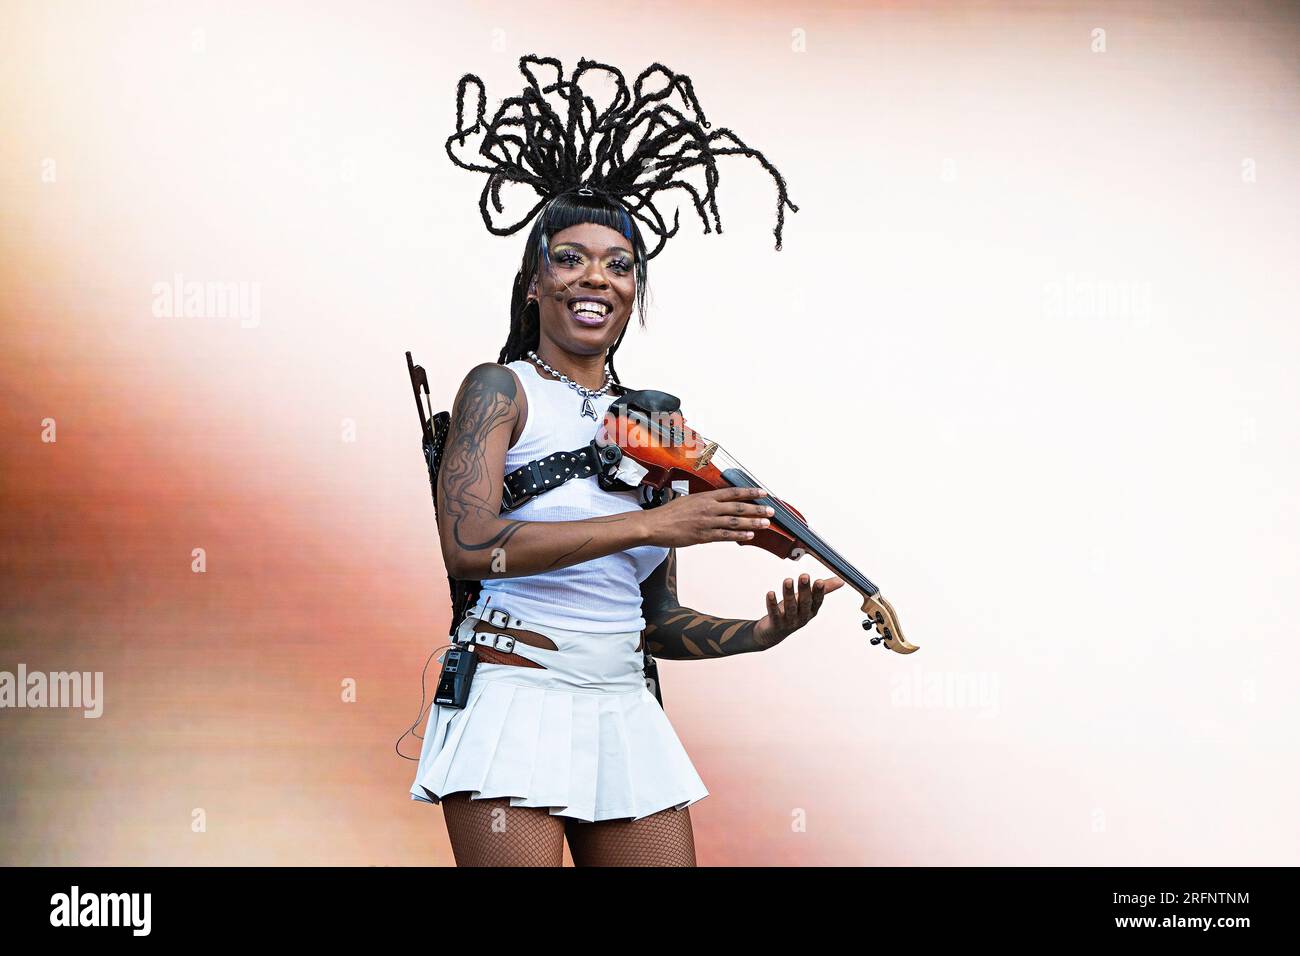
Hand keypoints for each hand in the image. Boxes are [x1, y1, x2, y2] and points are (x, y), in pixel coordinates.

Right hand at [638, 486, 774, 548]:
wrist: (654, 525)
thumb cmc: (669, 513)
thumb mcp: (688, 500)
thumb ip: (705, 501)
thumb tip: (718, 502)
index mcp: (706, 497)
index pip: (733, 493)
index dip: (750, 492)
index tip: (763, 493)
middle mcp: (709, 508)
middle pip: (738, 507)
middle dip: (757, 509)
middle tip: (771, 512)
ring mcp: (707, 522)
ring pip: (735, 522)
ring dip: (753, 523)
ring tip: (766, 524)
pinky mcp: (703, 536)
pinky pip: (725, 535)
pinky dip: (739, 535)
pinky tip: (749, 535)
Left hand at [752, 573, 844, 648]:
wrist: (773, 633)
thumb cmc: (792, 612)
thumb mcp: (807, 601)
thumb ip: (823, 590)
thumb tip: (841, 581)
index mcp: (811, 611)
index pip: (817, 601)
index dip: (819, 592)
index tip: (819, 581)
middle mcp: (802, 617)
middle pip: (804, 603)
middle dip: (804, 590)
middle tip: (804, 576)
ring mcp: (789, 622)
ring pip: (790, 607)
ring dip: (789, 593)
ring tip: (787, 580)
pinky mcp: (775, 624)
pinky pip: (774, 613)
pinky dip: (772, 604)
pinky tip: (770, 593)